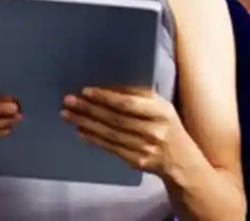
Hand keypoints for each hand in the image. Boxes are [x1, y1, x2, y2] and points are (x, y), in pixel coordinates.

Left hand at [62, 87, 193, 178]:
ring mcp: (145, 148)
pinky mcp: (137, 161)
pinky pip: (111, 148)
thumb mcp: (161, 106)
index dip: (105, 97)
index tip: (86, 91)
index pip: (128, 104)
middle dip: (89, 109)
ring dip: (86, 123)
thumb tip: (108, 88)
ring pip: (110, 134)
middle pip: (115, 119)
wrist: (181, 160)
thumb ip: (139, 96)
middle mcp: (153, 130)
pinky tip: (80, 131)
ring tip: (68, 114)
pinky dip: (94, 139)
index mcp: (160, 111)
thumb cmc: (167, 126)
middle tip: (69, 101)